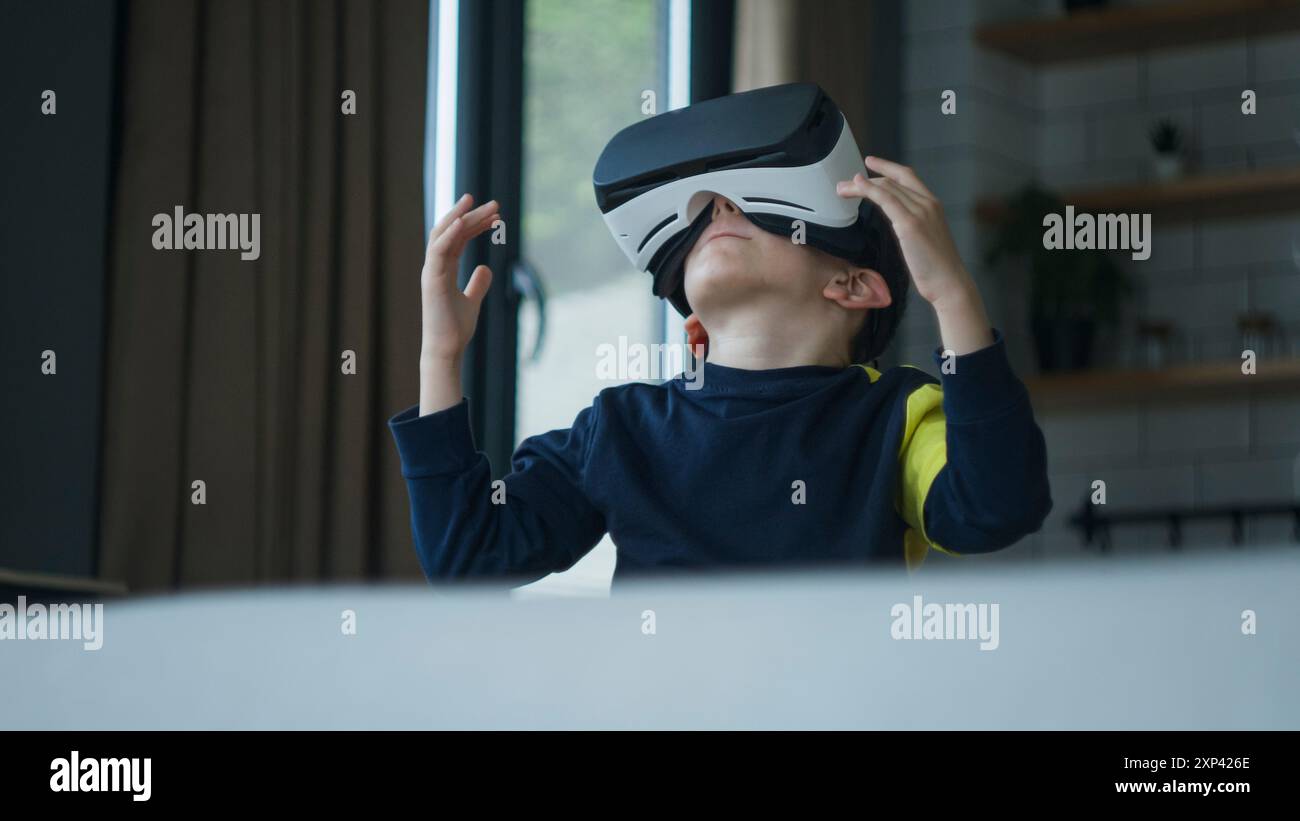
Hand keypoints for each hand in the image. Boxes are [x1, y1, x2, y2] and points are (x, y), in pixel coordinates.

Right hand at [420, 193, 498, 365]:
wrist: (447, 349)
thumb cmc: (456, 328)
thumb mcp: (472, 301)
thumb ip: (478, 284)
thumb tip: (487, 268)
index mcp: (444, 268)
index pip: (459, 238)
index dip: (476, 224)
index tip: (496, 216)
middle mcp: (436, 266)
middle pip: (452, 231)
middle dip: (472, 215)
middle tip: (495, 204)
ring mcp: (432, 270)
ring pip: (443, 234)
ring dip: (459, 216)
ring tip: (474, 201)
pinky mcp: (432, 279)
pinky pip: (438, 250)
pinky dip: (449, 234)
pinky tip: (463, 221)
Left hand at [836, 156, 973, 309]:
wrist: (948, 282)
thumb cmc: (936, 268)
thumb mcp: (923, 239)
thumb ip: (911, 226)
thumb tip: (896, 223)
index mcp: (932, 205)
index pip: (908, 176)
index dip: (887, 167)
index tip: (870, 162)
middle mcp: (927, 203)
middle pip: (893, 181)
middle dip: (866, 179)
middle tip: (845, 185)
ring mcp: (920, 211)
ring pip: (887, 187)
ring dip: (860, 185)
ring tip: (842, 189)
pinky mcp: (910, 223)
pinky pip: (886, 199)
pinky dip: (869, 190)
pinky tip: (857, 186)